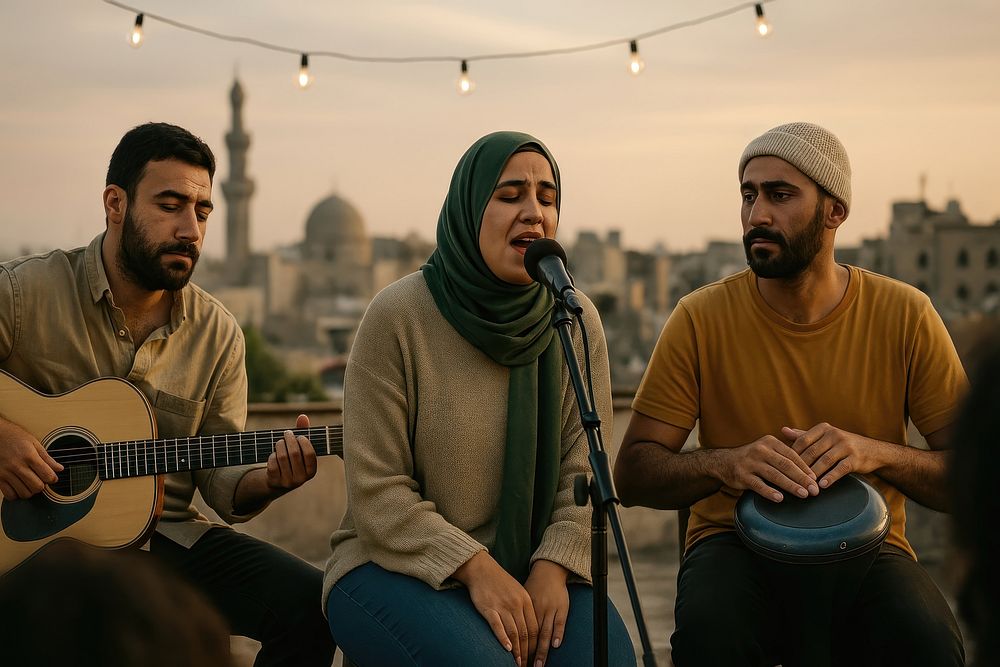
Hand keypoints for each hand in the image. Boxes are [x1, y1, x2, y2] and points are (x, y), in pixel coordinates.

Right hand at [0, 418, 62, 499]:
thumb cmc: (15, 437)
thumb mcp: (34, 443)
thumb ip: (47, 458)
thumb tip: (59, 469)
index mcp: (30, 456)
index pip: (47, 475)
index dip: (53, 479)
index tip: (51, 478)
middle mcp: (18, 466)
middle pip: (37, 487)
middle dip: (42, 486)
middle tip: (40, 480)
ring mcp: (6, 473)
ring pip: (24, 493)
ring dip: (30, 491)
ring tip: (29, 483)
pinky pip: (10, 495)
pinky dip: (16, 495)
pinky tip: (19, 487)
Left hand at [265, 414, 317, 493]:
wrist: (278, 480)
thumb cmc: (292, 459)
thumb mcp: (300, 448)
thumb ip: (303, 432)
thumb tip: (303, 417)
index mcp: (311, 471)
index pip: (310, 454)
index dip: (304, 442)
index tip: (299, 436)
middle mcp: (301, 479)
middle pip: (294, 453)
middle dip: (289, 440)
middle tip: (287, 433)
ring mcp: (287, 482)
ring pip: (282, 457)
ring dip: (280, 445)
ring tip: (280, 442)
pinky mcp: (275, 481)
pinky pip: (272, 463)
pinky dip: (272, 455)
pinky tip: (274, 454)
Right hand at [453, 550, 537, 665]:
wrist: (481, 569)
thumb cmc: (500, 581)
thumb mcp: (518, 591)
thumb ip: (525, 608)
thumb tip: (531, 628)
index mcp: (526, 600)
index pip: (534, 628)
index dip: (535, 645)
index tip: (534, 656)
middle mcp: (516, 604)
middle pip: (525, 633)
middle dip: (527, 652)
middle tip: (527, 665)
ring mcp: (502, 606)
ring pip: (513, 633)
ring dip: (517, 651)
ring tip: (518, 664)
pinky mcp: (488, 608)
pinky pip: (497, 626)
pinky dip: (503, 638)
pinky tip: (507, 649)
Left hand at [523, 560, 568, 666]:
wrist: (548, 571)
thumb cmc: (533, 586)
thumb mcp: (520, 597)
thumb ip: (515, 612)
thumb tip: (504, 628)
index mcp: (525, 608)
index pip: (520, 632)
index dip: (518, 647)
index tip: (516, 660)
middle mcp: (537, 610)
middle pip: (532, 635)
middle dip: (529, 653)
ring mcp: (550, 609)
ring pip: (545, 632)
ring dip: (542, 650)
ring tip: (538, 664)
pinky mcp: (562, 607)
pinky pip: (560, 623)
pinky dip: (558, 634)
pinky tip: (555, 645)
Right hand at [717, 434, 818, 501]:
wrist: (723, 461)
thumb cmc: (752, 458)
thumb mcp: (767, 449)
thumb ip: (785, 454)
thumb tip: (811, 469)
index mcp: (770, 442)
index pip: (792, 455)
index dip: (805, 468)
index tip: (816, 479)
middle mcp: (760, 450)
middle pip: (785, 465)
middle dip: (802, 478)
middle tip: (814, 490)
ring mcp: (750, 462)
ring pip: (774, 475)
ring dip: (790, 486)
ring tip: (803, 494)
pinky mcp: (741, 475)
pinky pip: (758, 485)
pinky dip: (769, 492)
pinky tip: (780, 498)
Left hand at [783, 424, 881, 489]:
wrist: (874, 451)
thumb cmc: (842, 445)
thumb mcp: (824, 437)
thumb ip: (804, 435)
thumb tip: (783, 430)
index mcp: (824, 428)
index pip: (802, 440)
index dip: (792, 454)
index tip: (783, 467)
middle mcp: (834, 434)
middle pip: (812, 452)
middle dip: (800, 467)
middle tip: (790, 479)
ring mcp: (846, 446)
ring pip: (824, 461)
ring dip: (814, 474)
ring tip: (805, 485)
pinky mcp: (855, 458)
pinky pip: (840, 469)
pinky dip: (830, 477)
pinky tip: (822, 486)